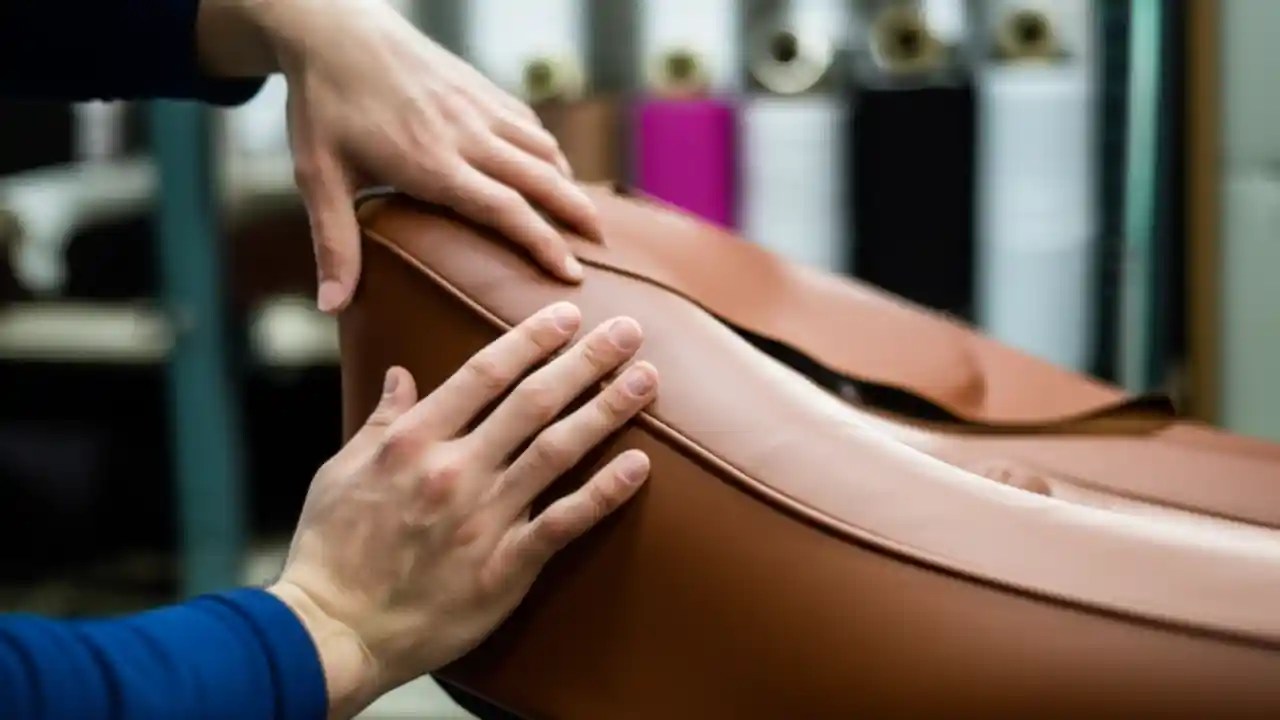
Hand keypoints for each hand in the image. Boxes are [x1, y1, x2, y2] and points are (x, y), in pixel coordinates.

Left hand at [199, 0, 601, 311]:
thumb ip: (335, 243)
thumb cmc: (324, 105)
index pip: (506, 210)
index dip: (544, 244)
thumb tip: (331, 307)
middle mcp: (468, 135)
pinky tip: (552, 168)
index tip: (572, 273)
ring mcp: (479, 107)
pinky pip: (529, 124)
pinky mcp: (480, 88)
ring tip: (585, 216)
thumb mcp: (319, 177)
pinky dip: (549, 151)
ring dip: (569, 183)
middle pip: (542, 179)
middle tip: (602, 249)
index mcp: (434, 164)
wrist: (335, 28)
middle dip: (578, 216)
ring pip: (543, 149)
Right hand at [268, 301, 657, 718]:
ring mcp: (483, 517)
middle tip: (629, 330)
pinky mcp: (504, 567)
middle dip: (586, 360)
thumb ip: (382, 420)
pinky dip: (605, 492)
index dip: (532, 338)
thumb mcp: (342, 470)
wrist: (333, 632)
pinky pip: (564, 522)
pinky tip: (640, 464)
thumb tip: (401, 374)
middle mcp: (455, 470)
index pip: (486, 372)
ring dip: (607, 410)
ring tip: (646, 379)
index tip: (568, 313)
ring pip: (558, 450)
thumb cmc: (331, 550)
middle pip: (534, 401)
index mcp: (414, 441)